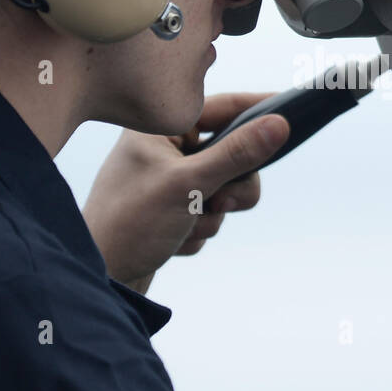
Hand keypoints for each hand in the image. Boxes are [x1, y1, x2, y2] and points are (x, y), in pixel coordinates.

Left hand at [83, 93, 290, 291]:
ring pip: (223, 191)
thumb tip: (280, 124)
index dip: (258, 111)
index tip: (292, 113)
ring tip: (184, 226)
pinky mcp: (170, 212)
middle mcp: (163, 151)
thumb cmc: (130, 224)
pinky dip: (198, 232)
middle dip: (229, 188)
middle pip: (231, 157)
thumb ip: (236, 155)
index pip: (222, 108)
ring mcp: (168, 182)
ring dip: (211, 215)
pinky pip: (208, 216)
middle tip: (218, 201)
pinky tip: (171, 241)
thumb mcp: (189, 186)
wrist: (99, 281)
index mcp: (160, 130)